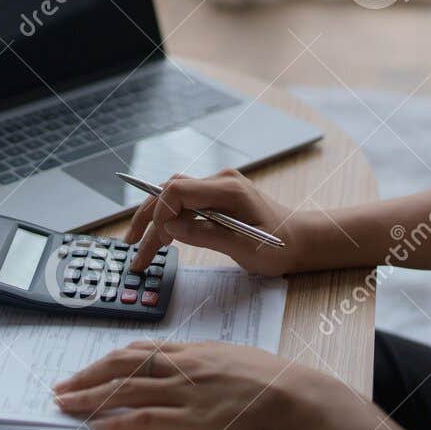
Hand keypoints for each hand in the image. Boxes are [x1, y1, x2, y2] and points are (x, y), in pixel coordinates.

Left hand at [52, 340, 328, 429]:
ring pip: (126, 389)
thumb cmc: (270, 379)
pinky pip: (146, 418)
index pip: (138, 351)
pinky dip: (119, 420)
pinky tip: (99, 424)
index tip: (85, 370)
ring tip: (65, 405)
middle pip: (122, 366)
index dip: (105, 361)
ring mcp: (186, 393)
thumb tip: (175, 365)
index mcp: (192, 351)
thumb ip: (200, 360)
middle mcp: (183, 367)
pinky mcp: (193, 420)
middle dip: (86, 376)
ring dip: (90, 397)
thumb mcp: (230, 356)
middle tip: (60, 387)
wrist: (295, 396)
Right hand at [125, 169, 309, 275]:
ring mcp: (217, 188)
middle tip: (131, 247)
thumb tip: (170, 227)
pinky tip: (158, 238)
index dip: (160, 212)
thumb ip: (206, 235)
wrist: (299, 239)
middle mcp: (220, 182)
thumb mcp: (245, 247)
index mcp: (229, 189)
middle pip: (169, 191)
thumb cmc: (279, 246)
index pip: (179, 189)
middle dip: (147, 218)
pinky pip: (184, 204)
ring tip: (137, 247)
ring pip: (172, 197)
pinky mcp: (215, 198)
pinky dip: (168, 221)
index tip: (156, 239)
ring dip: (153, 220)